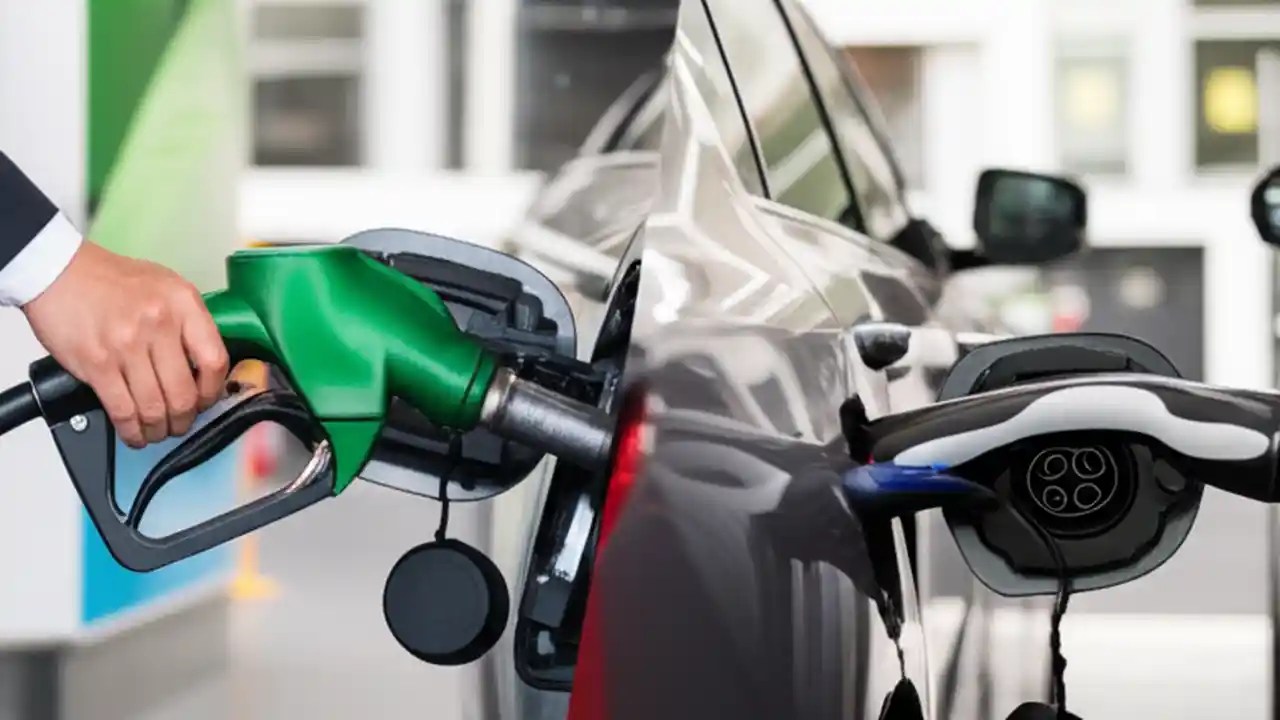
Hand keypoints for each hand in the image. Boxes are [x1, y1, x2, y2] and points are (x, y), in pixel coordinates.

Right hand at [22, 242, 229, 446]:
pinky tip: (135, 434)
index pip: (215, 360)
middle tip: (181, 424)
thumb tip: (203, 366)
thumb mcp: (166, 287)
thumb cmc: (112, 280)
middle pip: (184, 392)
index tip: (207, 401)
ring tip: (158, 431)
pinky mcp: (97, 364)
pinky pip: (122, 410)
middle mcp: (159, 323)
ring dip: (159, 429)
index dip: (212, 391)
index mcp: (183, 303)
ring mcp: (126, 345)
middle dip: (185, 419)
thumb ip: (189, 322)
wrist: (58, 271)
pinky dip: (132, 431)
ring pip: (154, 407)